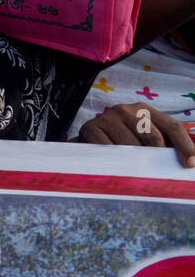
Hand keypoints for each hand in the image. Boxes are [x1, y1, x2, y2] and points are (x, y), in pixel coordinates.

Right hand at [76, 103, 194, 167]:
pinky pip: (111, 150)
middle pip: (154, 137)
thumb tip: (192, 162)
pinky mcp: (91, 128)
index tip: (190, 164)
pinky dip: (116, 160)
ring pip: (133, 146)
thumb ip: (166, 145)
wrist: (91, 140)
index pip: (172, 126)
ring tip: (132, 165)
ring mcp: (108, 117)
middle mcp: (127, 109)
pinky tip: (116, 163)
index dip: (185, 145)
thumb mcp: (146, 138)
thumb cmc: (124, 141)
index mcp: (145, 109)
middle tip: (151, 167)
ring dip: (135, 161)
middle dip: (156, 156)